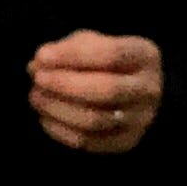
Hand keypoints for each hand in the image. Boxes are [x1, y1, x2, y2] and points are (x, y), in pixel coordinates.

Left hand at [29, 31, 162, 152]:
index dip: (73, 56)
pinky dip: (60, 130)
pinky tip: (46, 116)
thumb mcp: (90, 43)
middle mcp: (149, 89)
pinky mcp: (127, 142)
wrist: (128, 89)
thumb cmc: (104, 61)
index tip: (42, 56)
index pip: (111, 55)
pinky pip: (89, 142)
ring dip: (58, 108)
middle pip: (107, 90)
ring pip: (95, 120)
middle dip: (65, 85)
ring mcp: (141, 119)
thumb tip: (38, 64)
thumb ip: (66, 50)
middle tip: (38, 79)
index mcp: (145, 56)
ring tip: (36, 96)